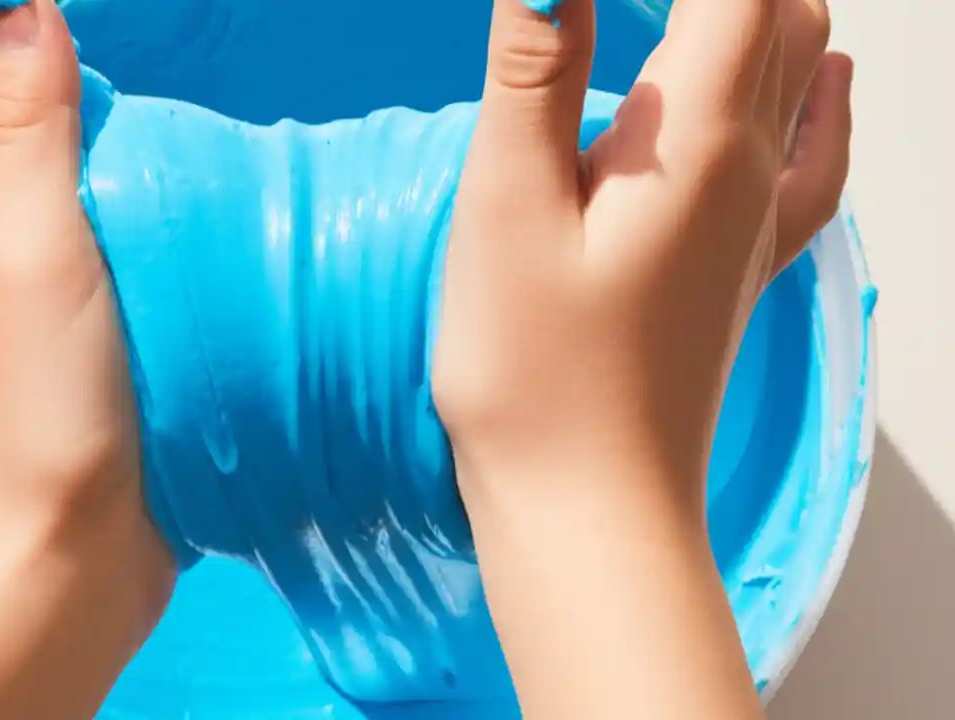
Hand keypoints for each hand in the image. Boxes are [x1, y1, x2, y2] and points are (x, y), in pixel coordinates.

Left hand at [0, 3, 171, 717]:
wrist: (67, 553)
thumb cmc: (32, 415)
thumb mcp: (27, 250)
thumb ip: (26, 127)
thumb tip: (26, 8)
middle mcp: (2, 215)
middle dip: (37, 21)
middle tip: (123, 19)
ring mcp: (59, 265)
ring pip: (72, 146)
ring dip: (105, 94)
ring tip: (169, 65)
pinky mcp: (114, 312)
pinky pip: (131, 218)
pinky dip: (158, 179)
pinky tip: (211, 179)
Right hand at [432, 1, 850, 716]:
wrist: (589, 504)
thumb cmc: (536, 372)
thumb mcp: (507, 208)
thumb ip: (534, 70)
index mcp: (696, 136)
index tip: (589, 3)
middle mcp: (753, 164)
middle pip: (778, 8)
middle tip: (616, 14)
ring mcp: (761, 219)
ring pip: (800, 64)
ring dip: (756, 12)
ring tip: (694, 14)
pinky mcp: (746, 265)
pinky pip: (819, 153)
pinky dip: (818, 92)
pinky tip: (824, 80)